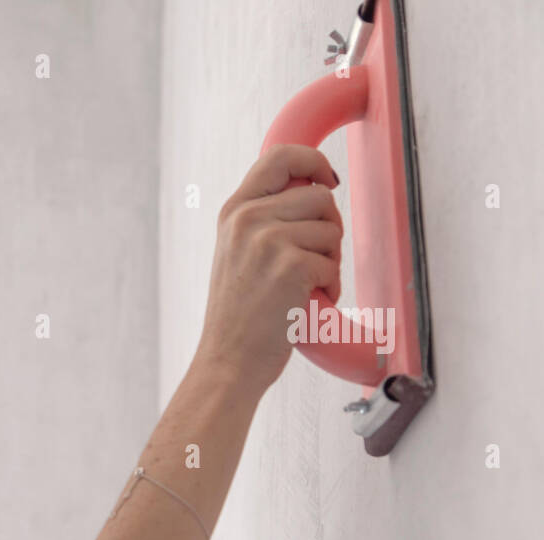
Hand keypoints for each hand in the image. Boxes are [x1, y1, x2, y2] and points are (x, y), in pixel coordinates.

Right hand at [195, 144, 343, 396]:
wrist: (227, 361)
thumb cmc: (238, 316)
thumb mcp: (237, 253)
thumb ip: (264, 218)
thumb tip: (315, 188)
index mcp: (233, 212)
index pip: (280, 157)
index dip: (315, 161)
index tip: (329, 180)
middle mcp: (248, 219)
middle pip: (320, 196)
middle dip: (328, 229)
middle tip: (312, 261)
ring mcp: (268, 241)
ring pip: (332, 229)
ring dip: (330, 261)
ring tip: (304, 287)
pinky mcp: (292, 266)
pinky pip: (333, 263)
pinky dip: (330, 288)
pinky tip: (306, 304)